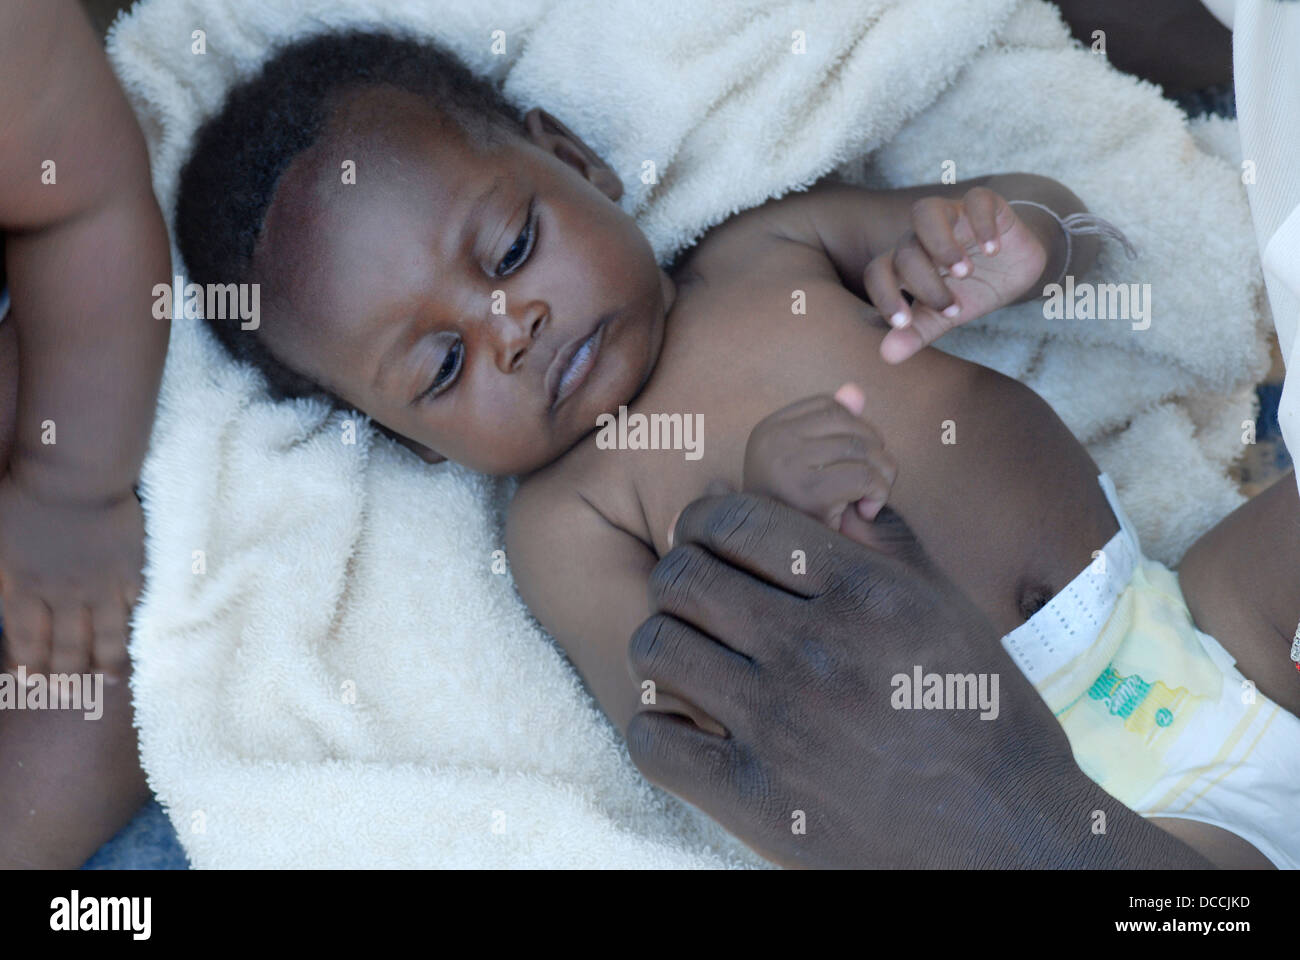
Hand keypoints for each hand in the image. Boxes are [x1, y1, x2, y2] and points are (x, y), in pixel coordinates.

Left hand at [0, 471, 141, 681]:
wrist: (73, 477)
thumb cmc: (25, 498)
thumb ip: (0, 573)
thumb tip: (3, 598)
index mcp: (23, 589)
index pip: (27, 642)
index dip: (29, 667)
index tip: (32, 684)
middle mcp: (62, 598)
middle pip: (66, 648)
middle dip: (66, 675)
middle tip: (71, 692)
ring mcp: (100, 588)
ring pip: (104, 639)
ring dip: (105, 664)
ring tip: (109, 681)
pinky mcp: (130, 574)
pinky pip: (134, 613)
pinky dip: (135, 633)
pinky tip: (139, 645)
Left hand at [627, 491, 1209, 868]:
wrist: (1009, 835)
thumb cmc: (982, 711)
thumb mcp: (949, 608)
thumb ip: (886, 540)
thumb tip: (836, 488)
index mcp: (864, 594)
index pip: (736, 522)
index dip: (703, 517)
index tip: (704, 532)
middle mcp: (817, 651)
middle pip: (682, 576)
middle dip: (677, 572)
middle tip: (692, 594)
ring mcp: (782, 727)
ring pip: (657, 645)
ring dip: (662, 641)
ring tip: (687, 655)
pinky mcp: (758, 800)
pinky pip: (654, 740)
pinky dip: (656, 725)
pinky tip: (686, 724)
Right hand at [742, 384, 894, 542]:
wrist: (781, 565)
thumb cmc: (800, 514)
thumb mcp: (811, 466)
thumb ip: (832, 427)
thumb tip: (856, 391)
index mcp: (766, 430)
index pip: (830, 406)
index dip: (856, 431)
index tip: (853, 464)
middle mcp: (771, 442)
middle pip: (851, 425)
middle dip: (875, 454)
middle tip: (869, 486)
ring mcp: (787, 465)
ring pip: (864, 449)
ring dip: (881, 476)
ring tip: (868, 500)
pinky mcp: (809, 493)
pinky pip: (866, 477)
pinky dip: (879, 494)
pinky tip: (866, 512)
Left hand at [866, 187, 1047, 363]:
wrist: (1015, 266)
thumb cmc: (970, 290)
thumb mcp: (944, 316)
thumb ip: (917, 332)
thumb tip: (887, 356)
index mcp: (904, 263)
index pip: (878, 272)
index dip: (884, 296)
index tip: (904, 324)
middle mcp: (920, 236)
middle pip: (905, 250)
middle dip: (926, 284)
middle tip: (952, 309)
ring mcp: (950, 215)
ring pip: (926, 212)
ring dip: (941, 244)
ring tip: (965, 272)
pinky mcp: (983, 203)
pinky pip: (977, 200)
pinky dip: (983, 223)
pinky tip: (994, 249)